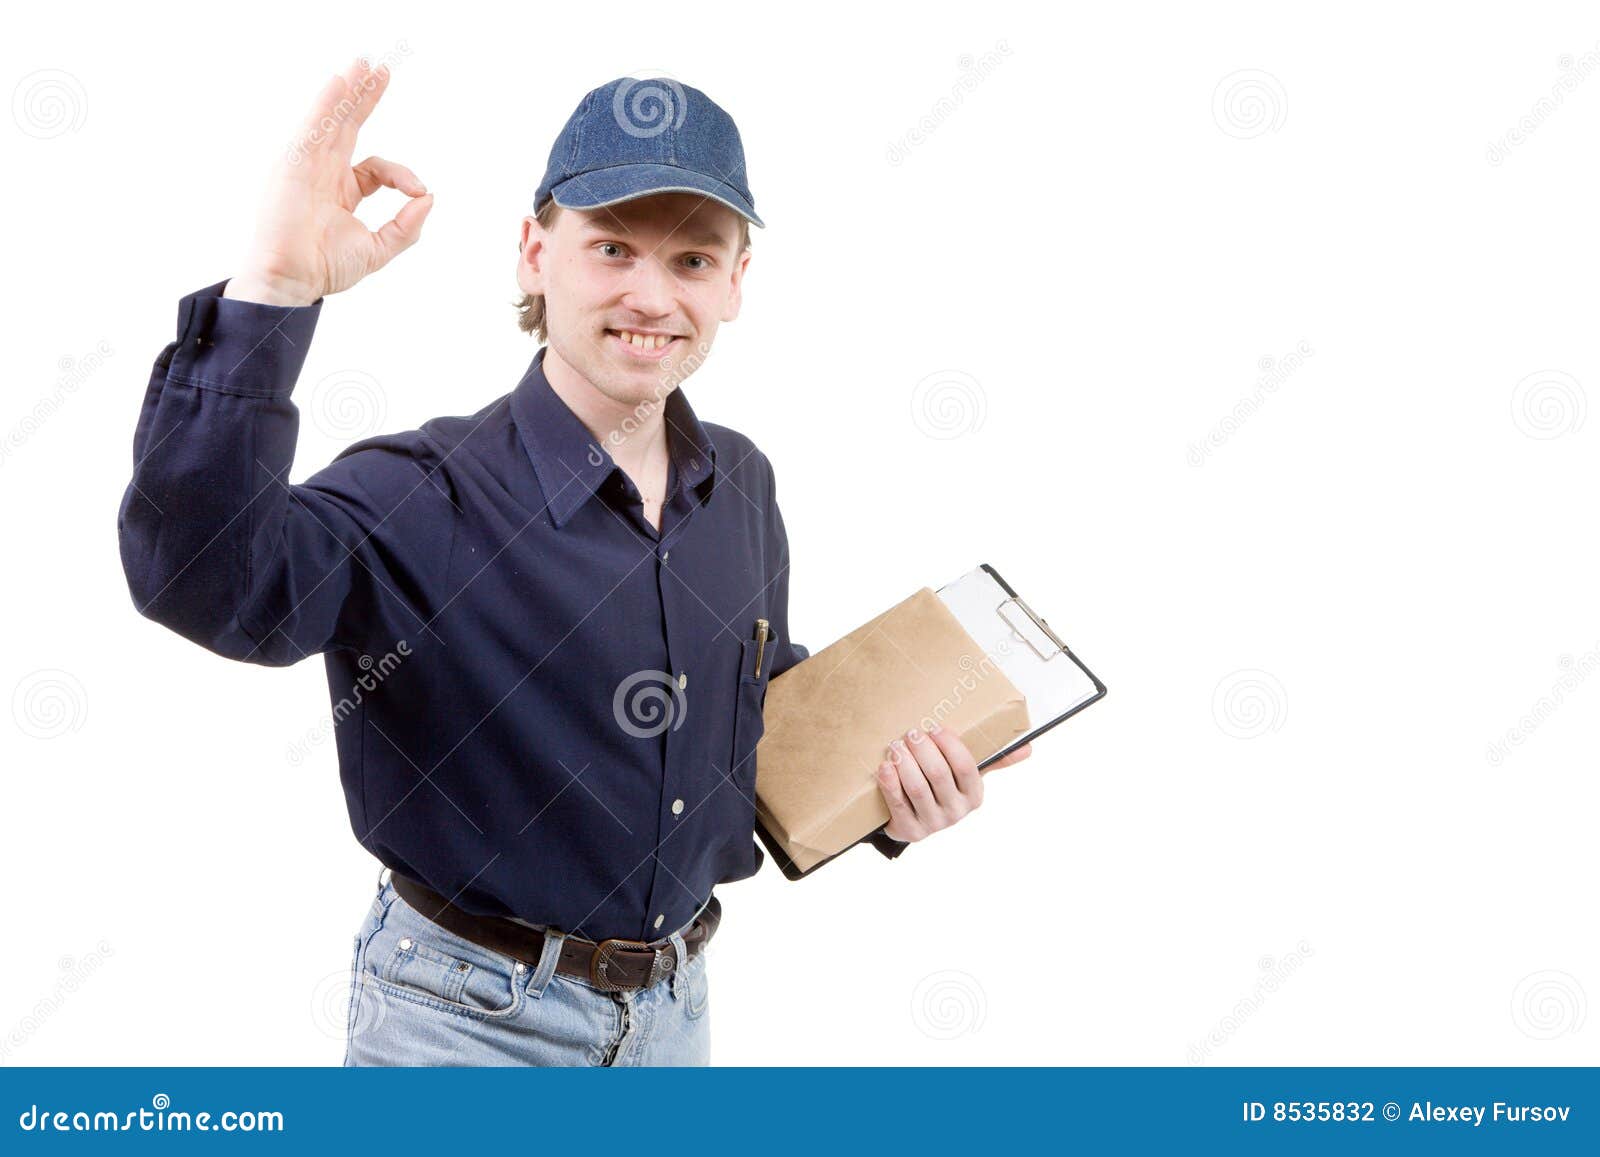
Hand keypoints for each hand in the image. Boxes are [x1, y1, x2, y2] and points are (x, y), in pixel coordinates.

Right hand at [225, 57, 433, 306]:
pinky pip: (313, 128)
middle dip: (363, 97)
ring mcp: (307, 166)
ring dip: (347, 91)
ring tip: (363, 65)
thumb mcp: (379, 248)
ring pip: (331, 120)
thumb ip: (407, 226)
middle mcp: (324, 172)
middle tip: (379, 69)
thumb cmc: (325, 268)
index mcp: (343, 190)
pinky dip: (326, 104)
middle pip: (347, 126)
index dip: (401, 174)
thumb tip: (430, 198)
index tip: (418, 190)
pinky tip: (339, 83)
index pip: (377, 168)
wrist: (292, 279)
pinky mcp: (293, 165)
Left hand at [874, 723, 1032, 841]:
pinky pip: (898, 803)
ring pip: (916, 787)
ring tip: (896, 746)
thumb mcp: (967, 776)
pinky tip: (886, 766)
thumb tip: (1028, 747)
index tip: (934, 727)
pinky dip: (890, 782)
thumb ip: (994, 760)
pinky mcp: (910, 831)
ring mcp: (933, 824)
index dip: (949, 744)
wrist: (914, 821)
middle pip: (938, 774)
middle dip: (923, 750)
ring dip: (905, 762)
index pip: (966, 766)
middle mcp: (956, 812)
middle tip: (911, 733)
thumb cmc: (942, 789)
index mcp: (974, 795)